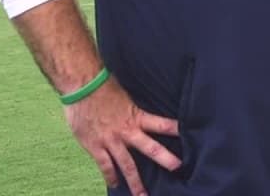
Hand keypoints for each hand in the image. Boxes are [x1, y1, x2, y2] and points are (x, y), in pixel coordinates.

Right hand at [65, 77, 180, 195]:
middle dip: (165, 160)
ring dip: (136, 182)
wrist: (81, 86)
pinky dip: (111, 176)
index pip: (161, 124)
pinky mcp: (95, 146)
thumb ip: (133, 106)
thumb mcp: (125, 93)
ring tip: (143, 195)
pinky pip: (105, 165)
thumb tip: (141, 108)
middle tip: (177, 169)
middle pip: (151, 149)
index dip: (174, 129)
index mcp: (136, 116)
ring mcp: (111, 141)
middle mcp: (127, 131)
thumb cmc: (102, 86)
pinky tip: (115, 185)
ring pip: (127, 165)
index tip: (188, 135)